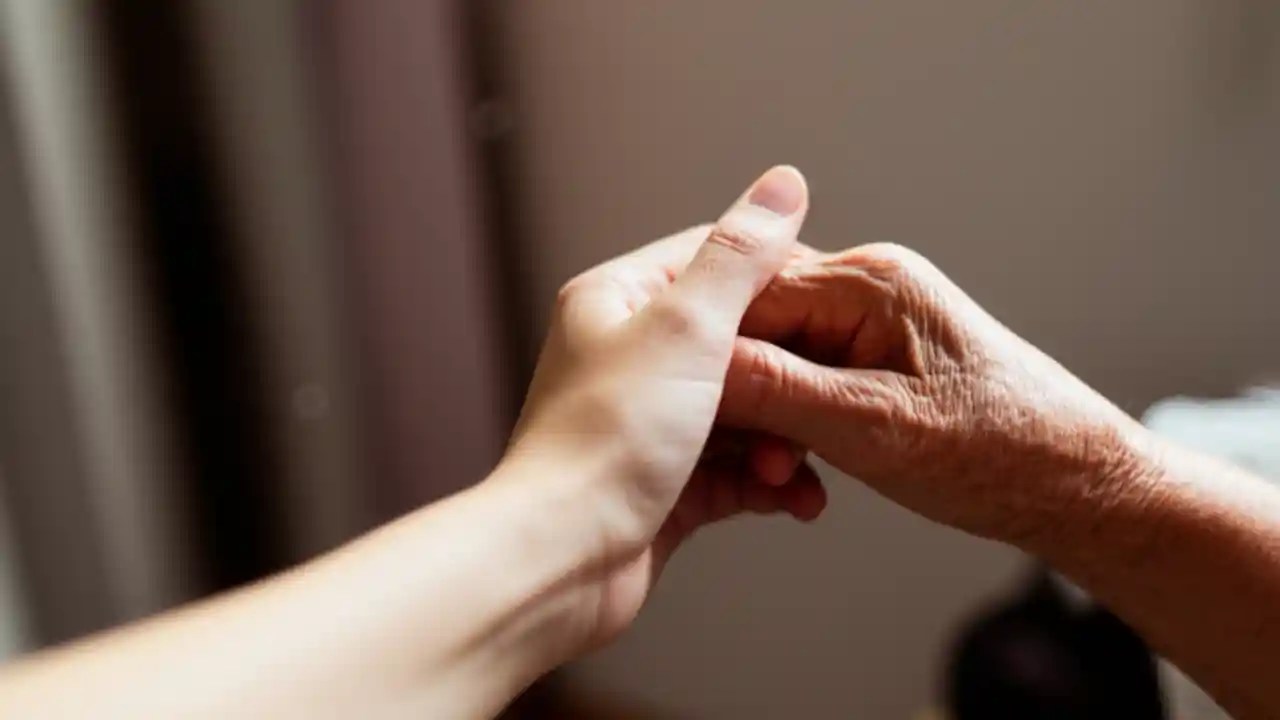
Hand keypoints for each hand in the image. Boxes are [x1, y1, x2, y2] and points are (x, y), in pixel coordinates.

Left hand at [500, 166, 826, 649]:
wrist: (564, 559)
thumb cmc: (608, 439)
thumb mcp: (688, 327)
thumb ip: (741, 255)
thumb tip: (784, 181)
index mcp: (618, 302)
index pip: (714, 259)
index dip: (780, 278)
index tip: (831, 306)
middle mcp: (626, 356)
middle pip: (738, 343)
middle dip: (787, 378)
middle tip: (823, 399)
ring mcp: (645, 423)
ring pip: (742, 412)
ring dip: (783, 440)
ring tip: (800, 470)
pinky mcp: (663, 483)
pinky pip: (734, 470)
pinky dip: (768, 483)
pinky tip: (794, 499)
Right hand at [720, 242, 1150, 545]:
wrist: (1075, 483)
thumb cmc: (1001, 452)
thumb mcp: (874, 429)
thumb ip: (779, 391)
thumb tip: (694, 368)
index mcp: (869, 283)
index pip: (744, 300)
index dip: (705, 363)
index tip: (682, 422)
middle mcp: (866, 287)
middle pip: (754, 327)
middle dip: (739, 399)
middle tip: (753, 463)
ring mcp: (871, 322)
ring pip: (774, 361)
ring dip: (766, 421)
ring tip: (787, 477)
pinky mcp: (876, 357)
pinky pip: (804, 380)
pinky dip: (792, 427)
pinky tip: (802, 471)